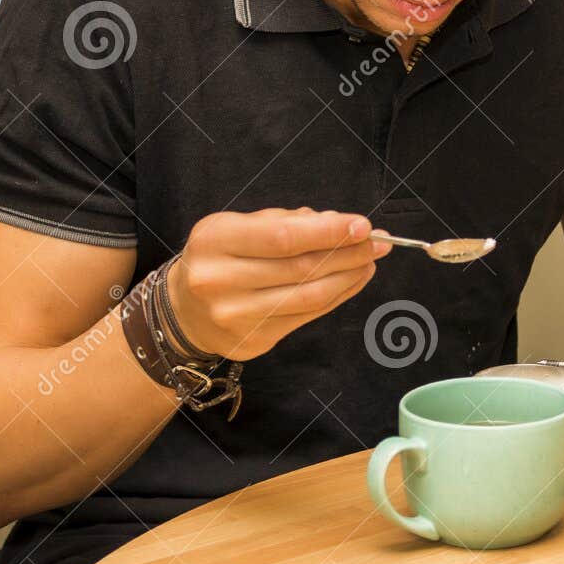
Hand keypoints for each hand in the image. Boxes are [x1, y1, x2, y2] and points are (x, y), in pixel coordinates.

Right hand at [165, 208, 391, 360]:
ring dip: (349, 277)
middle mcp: (220, 281)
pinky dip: (337, 296)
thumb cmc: (222, 257)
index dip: (329, 232)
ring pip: (309, 296)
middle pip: (301, 268)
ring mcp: (236, 316)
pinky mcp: (254, 341)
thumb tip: (343, 225)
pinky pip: (307, 316)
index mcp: (215, 241)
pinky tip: (353, 281)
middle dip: (348, 253)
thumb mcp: (241, 226)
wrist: (185, 310)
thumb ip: (288, 222)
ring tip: (370, 261)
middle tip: (378, 242)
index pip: (284, 238)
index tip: (363, 226)